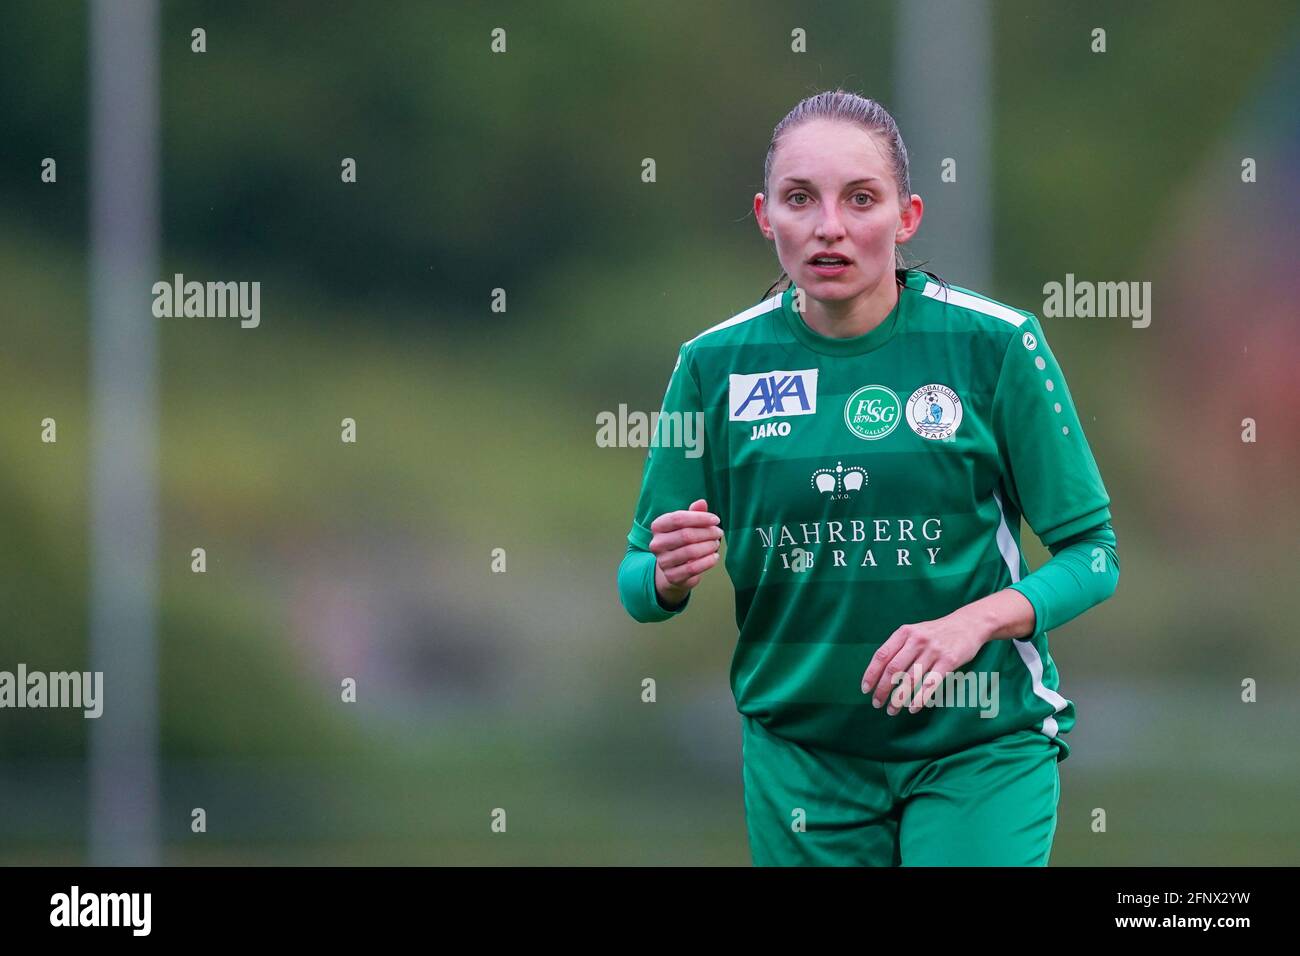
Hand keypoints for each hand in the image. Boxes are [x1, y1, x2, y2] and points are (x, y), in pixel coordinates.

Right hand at [649, 499, 722, 609]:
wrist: (675, 568)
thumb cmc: (683, 541)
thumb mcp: (687, 525)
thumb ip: (694, 513)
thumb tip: (701, 502)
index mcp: (658, 526)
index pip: (678, 518)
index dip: (700, 518)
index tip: (716, 520)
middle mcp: (656, 544)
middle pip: (686, 535)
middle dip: (707, 533)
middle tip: (719, 533)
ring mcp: (663, 562)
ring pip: (690, 552)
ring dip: (709, 547)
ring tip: (716, 544)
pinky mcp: (672, 577)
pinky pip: (693, 568)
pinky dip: (708, 561)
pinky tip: (715, 557)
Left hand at [860, 610, 991, 715]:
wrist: (968, 624)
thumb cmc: (936, 632)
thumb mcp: (914, 632)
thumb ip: (898, 647)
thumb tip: (879, 673)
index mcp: (904, 632)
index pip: (882, 655)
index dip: (871, 674)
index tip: (866, 690)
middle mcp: (917, 640)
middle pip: (893, 669)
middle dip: (882, 689)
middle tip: (877, 703)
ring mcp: (933, 651)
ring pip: (911, 679)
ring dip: (899, 698)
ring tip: (892, 710)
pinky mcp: (949, 661)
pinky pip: (930, 684)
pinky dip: (920, 699)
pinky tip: (913, 708)